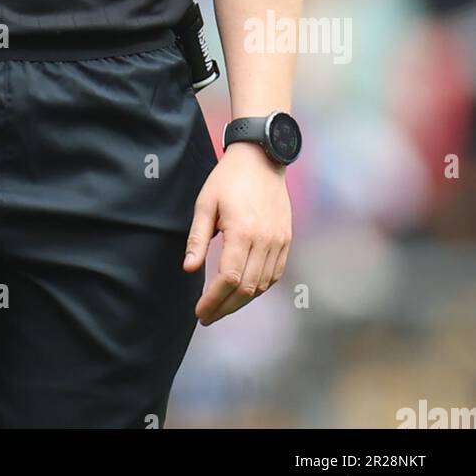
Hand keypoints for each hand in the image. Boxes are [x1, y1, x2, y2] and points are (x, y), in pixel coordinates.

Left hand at [182, 141, 291, 324]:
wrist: (262, 158)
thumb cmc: (228, 179)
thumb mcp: (205, 203)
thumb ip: (198, 239)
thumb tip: (189, 269)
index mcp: (242, 232)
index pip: (228, 279)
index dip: (213, 300)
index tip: (200, 311)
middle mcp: (265, 241)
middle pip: (246, 289)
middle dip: (225, 307)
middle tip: (206, 317)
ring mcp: (279, 242)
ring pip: (262, 285)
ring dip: (241, 301)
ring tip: (221, 306)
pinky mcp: (286, 240)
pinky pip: (274, 275)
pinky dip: (258, 288)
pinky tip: (243, 291)